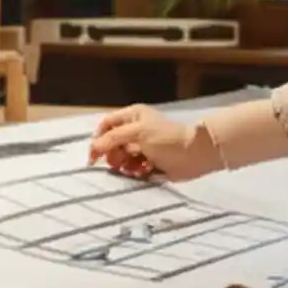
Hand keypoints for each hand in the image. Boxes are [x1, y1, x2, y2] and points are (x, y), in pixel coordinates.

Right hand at [87, 104, 220, 180]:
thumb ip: (112, 138)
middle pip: (111, 144)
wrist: (193, 154)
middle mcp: (135, 129)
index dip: (98, 139)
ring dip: (125, 165)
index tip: (95, 156)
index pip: (106, 125)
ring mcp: (142, 146)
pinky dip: (136, 171)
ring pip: (121, 158)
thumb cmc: (166, 138)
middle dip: (113, 155)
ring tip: (136, 167)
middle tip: (120, 163)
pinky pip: (133, 168)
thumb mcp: (137, 132)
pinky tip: (145, 171)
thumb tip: (94, 147)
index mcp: (132, 116)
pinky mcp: (149, 161)